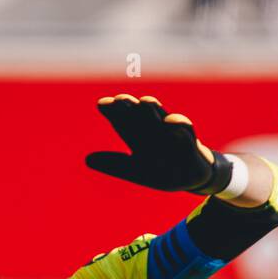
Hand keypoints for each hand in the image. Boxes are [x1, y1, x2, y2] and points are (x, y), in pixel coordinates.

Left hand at [85, 94, 234, 194]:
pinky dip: (178, 124)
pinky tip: (170, 123)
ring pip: (160, 116)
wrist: (190, 177)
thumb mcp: (135, 171)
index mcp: (137, 137)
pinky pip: (185, 129)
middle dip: (130, 107)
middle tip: (120, 100)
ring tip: (144, 103)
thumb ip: (114, 165)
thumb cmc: (160, 171)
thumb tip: (87, 159)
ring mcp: (171, 133)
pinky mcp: (189, 141)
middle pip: (139, 114)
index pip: (122, 121)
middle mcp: (153, 130)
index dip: (113, 112)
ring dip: (153, 110)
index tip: (102, 104)